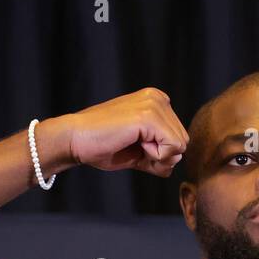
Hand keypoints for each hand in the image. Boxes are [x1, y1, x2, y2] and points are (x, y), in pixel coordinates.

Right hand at [57, 87, 188, 176]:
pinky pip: (173, 147)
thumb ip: (161, 155)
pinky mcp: (149, 116)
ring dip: (158, 157)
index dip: (161, 154)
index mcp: (156, 102)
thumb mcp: (139, 152)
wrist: (75, 140)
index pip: (179, 138)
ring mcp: (154, 104)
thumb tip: (177, 160)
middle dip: (162, 157)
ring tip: (133, 145)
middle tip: (135, 149)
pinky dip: (156, 156)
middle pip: (183, 142)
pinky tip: (134, 144)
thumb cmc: (102, 146)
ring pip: (180, 145)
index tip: (136, 147)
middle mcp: (158, 98)